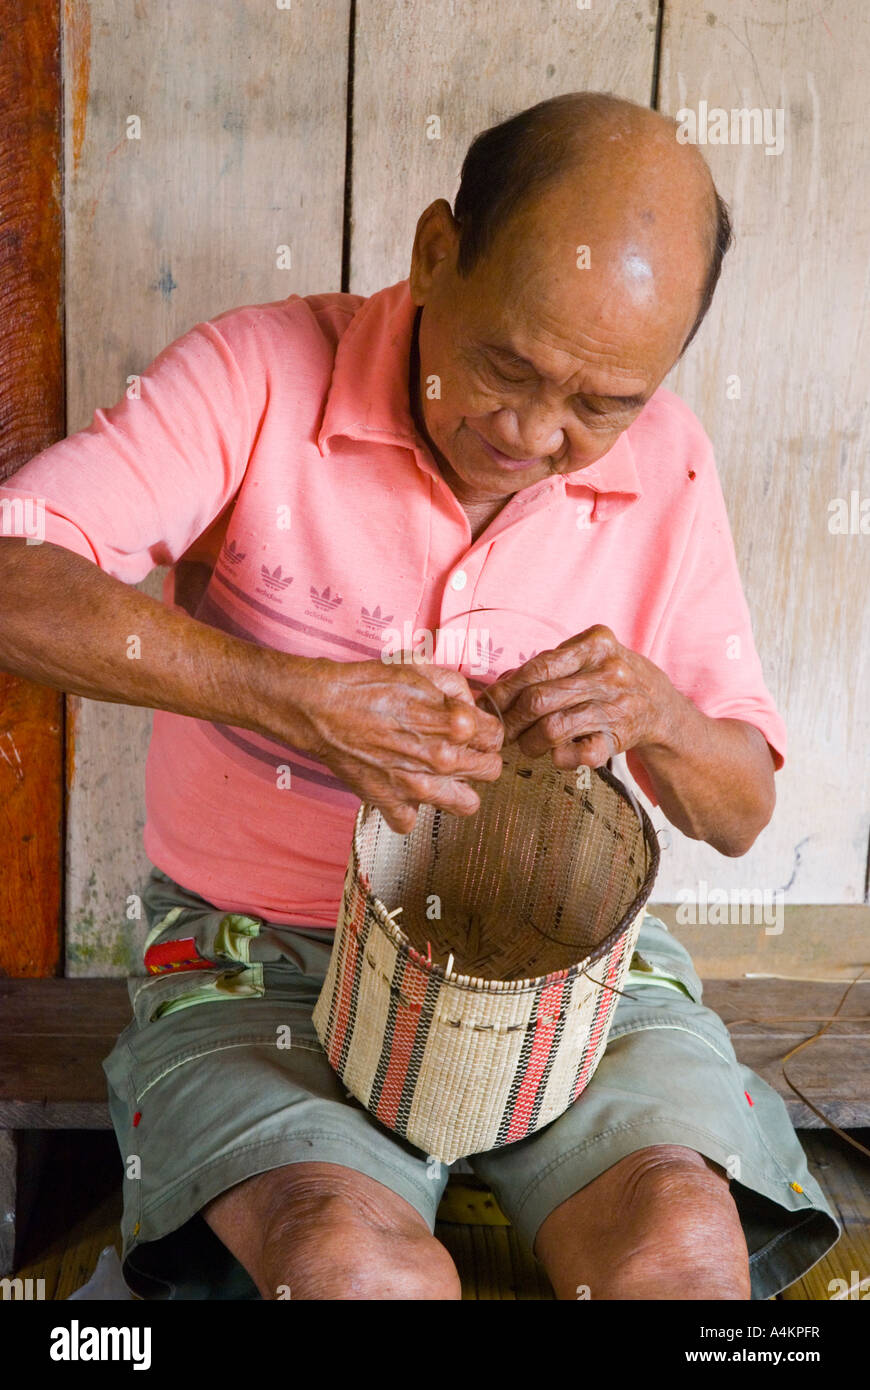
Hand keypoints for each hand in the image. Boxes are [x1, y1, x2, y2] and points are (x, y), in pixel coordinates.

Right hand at [285, 657, 503, 832]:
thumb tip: (472, 703)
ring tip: (442, 773)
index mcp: (455, 724)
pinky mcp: (390, 803)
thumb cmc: (367, 685)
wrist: (322, 707)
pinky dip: (407, 809)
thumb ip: (455, 686)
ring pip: (467, 805)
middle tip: (460, 749)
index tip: (472, 727)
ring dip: (459, 789)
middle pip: (490, 771)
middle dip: (480, 758)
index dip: (486, 728)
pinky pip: (412, 822)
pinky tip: (402, 787)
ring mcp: (417, 787)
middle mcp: (442, 759)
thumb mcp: (419, 669)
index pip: (497, 736)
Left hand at [477, 624, 674, 770]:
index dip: (505, 689)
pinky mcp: (621, 738)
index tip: (487, 704)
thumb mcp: (584, 658)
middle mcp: (609, 673)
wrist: (658, 704)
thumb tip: (496, 689)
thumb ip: (544, 667)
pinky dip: (559, 758)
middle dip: (511, 719)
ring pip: (553, 728)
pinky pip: (580, 754)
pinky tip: (554, 754)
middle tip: (501, 731)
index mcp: (595, 644)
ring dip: (529, 742)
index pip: (537, 667)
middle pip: (540, 699)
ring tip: (525, 744)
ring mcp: (617, 706)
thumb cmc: (607, 678)